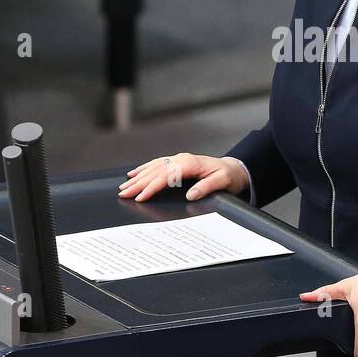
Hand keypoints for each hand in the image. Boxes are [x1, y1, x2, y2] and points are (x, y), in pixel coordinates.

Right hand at [117, 152, 248, 201]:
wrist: (234, 168)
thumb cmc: (228, 176)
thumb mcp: (222, 182)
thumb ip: (207, 187)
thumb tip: (191, 195)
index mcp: (189, 164)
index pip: (165, 177)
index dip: (151, 187)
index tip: (140, 197)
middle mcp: (181, 159)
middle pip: (155, 172)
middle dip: (137, 183)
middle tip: (123, 194)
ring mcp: (178, 159)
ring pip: (153, 167)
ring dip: (137, 177)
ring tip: (123, 186)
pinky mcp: (177, 162)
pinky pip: (157, 164)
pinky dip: (144, 168)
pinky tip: (134, 173)